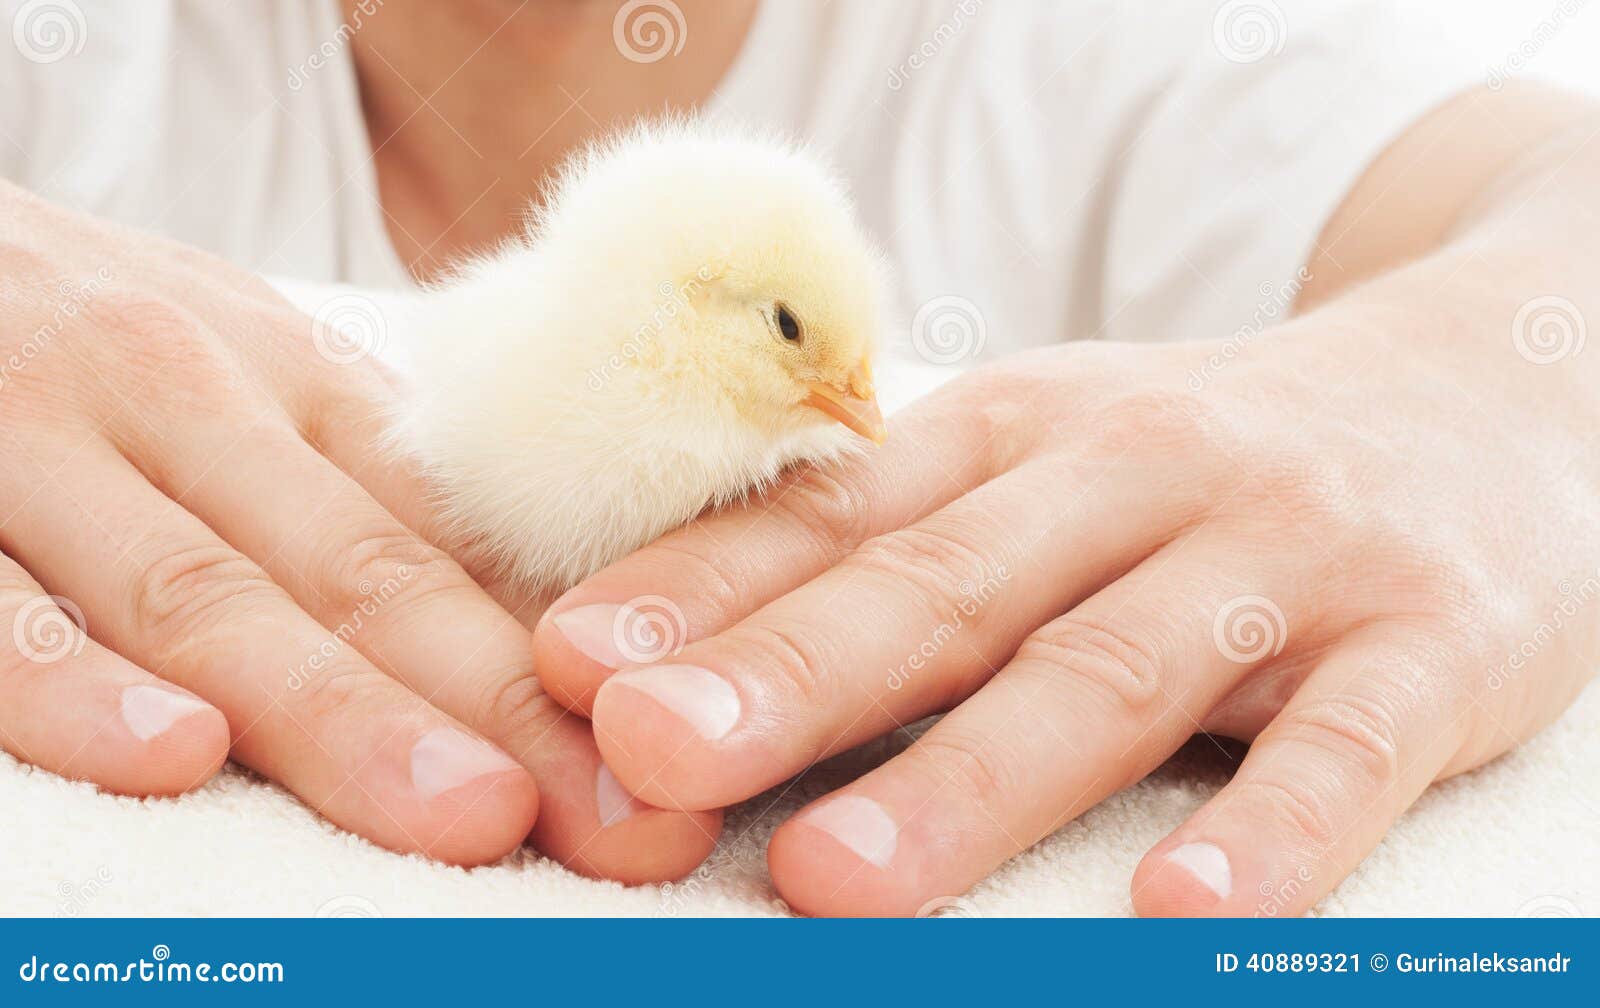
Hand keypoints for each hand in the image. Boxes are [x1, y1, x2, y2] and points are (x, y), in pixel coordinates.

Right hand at [0, 181, 716, 877]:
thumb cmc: (92, 334)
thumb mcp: (248, 379)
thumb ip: (365, 493)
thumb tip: (537, 620)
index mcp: (295, 386)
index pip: (448, 535)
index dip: (560, 657)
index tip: (651, 753)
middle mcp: (194, 404)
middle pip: (368, 576)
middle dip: (507, 709)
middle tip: (619, 816)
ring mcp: (51, 446)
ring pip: (213, 596)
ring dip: (350, 714)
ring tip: (470, 816)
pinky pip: (0, 608)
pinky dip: (85, 687)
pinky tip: (178, 756)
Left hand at [534, 304, 1597, 913]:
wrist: (1489, 384)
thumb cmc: (1204, 459)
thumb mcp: (1049, 459)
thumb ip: (896, 542)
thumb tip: (683, 640)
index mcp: (1023, 430)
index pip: (839, 511)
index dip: (701, 587)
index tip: (566, 665)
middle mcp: (1134, 475)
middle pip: (945, 587)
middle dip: (790, 678)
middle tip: (651, 759)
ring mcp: (1281, 556)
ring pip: (1108, 672)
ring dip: (968, 780)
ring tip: (839, 884)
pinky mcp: (1430, 640)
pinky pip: (1343, 749)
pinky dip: (1263, 835)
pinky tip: (1174, 913)